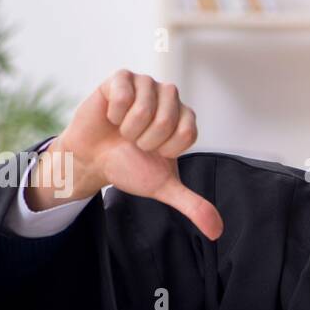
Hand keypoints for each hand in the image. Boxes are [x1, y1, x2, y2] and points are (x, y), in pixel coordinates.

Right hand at [31, 69, 222, 239]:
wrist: (93, 159)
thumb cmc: (129, 166)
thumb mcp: (163, 187)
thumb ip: (192, 204)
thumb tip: (217, 232)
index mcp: (184, 119)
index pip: (187, 133)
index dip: (166, 149)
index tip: (154, 152)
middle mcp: (169, 98)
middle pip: (168, 119)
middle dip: (147, 140)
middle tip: (136, 143)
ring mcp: (146, 84)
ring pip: (146, 107)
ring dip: (130, 128)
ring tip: (123, 131)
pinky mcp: (122, 77)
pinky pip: (123, 94)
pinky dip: (114, 113)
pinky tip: (111, 117)